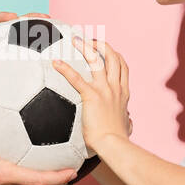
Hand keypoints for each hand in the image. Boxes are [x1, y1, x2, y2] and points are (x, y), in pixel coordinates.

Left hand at [0, 10, 51, 107]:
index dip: (0, 20)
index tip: (12, 17)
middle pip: (14, 30)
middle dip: (30, 22)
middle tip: (46, 20)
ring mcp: (4, 61)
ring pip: (25, 46)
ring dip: (42, 39)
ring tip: (61, 37)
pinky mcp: (12, 73)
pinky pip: (28, 65)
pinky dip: (42, 62)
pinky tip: (58, 65)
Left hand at [50, 36, 130, 154]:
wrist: (114, 144)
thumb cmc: (118, 139)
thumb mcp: (127, 126)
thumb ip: (127, 121)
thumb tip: (129, 122)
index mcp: (123, 92)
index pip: (122, 66)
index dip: (115, 54)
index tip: (106, 49)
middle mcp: (116, 87)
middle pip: (112, 56)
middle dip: (101, 44)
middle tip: (90, 40)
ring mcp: (105, 90)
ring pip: (97, 60)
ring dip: (85, 47)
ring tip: (75, 40)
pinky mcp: (92, 96)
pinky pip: (76, 78)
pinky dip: (65, 69)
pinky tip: (55, 62)